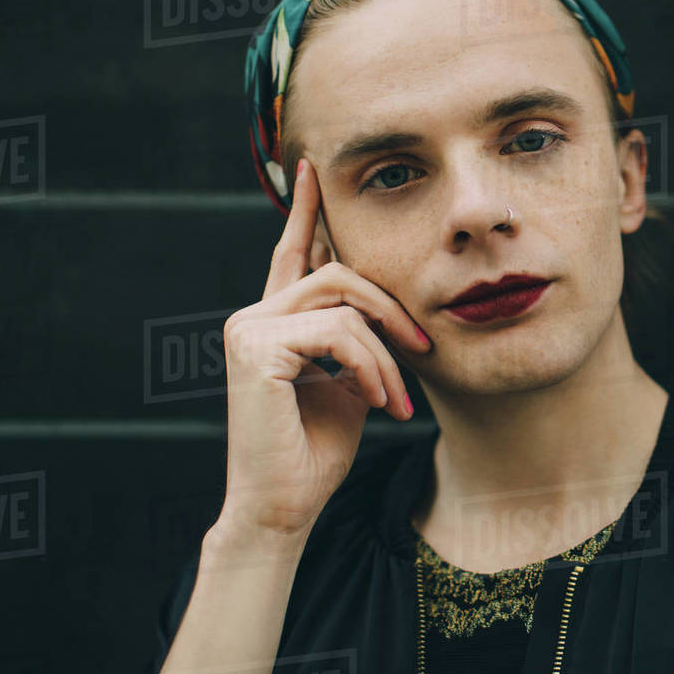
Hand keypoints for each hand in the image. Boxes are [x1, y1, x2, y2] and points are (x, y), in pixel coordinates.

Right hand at [212, 157, 431, 541]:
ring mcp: (247, 328)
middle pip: (339, 271)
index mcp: (273, 320)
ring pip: (344, 299)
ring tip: (400, 397)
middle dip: (393, 308)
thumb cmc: (316, 452)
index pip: (293, 251)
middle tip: (426, 350)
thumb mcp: (350, 383)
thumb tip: (383, 308)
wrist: (284, 507)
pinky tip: (384, 404)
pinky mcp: (255, 348)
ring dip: (386, 349)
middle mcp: (253, 316)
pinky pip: (340, 333)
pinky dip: (373, 368)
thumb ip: (356, 338)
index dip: (305, 208)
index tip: (312, 166)